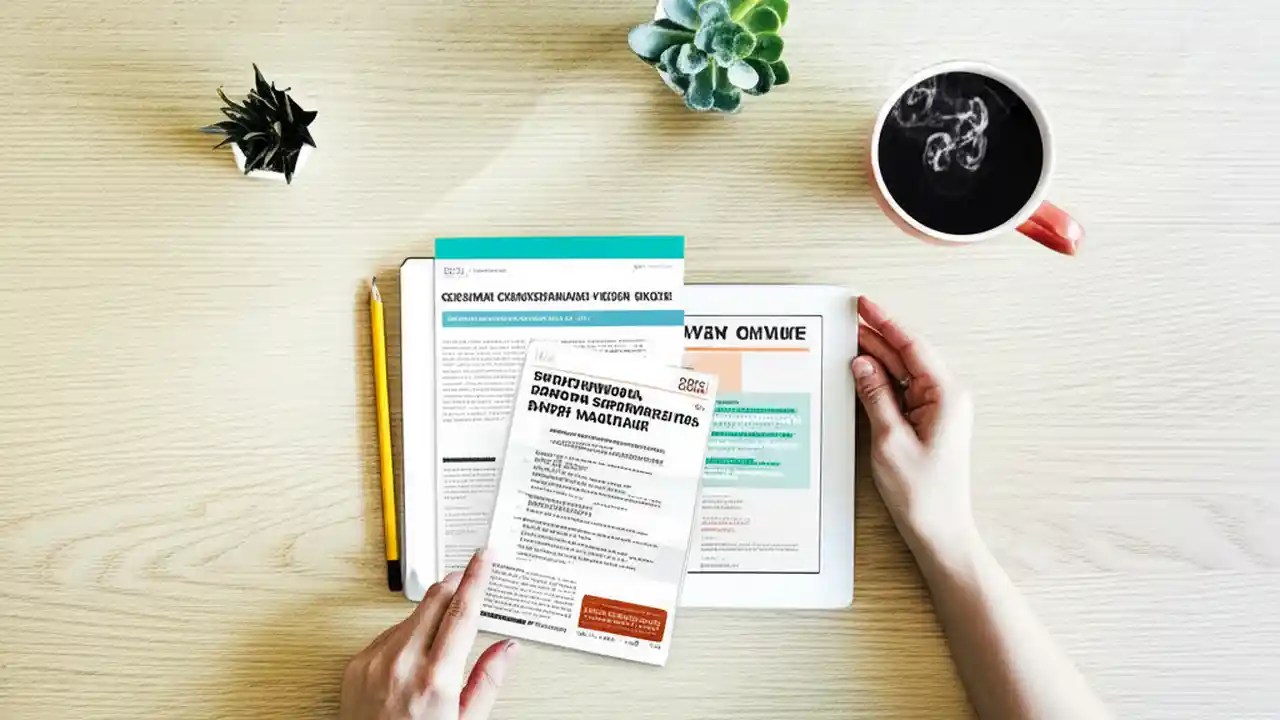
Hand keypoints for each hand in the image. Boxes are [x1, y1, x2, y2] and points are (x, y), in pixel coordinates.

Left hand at [340, 550, 517, 719]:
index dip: (476, 578)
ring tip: (441, 638)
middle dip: (454, 585)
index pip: (462, 612)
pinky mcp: (355, 666)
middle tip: (467, 578)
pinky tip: (413, 654)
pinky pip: (387, 635)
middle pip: (434, 601)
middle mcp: (401, 665)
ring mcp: (373, 663)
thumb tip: (507, 649)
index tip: (483, 558)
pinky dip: (405, 635)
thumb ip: (486, 681)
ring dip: (430, 614)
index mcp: (435, 680)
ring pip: (410, 616)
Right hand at [852, 297, 975, 555]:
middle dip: (876, 336)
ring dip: (876, 358)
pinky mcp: (925, 423)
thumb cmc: (921, 492)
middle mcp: (945, 397)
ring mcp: (936, 410)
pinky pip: (900, 391)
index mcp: (946, 395)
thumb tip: (861, 363)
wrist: (939, 530)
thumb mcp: (890, 440)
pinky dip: (879, 381)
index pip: (912, 345)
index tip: (864, 304)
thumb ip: (876, 395)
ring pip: (902, 372)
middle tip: (844, 321)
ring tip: (845, 341)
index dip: (886, 322)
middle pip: (907, 355)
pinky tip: (858, 373)